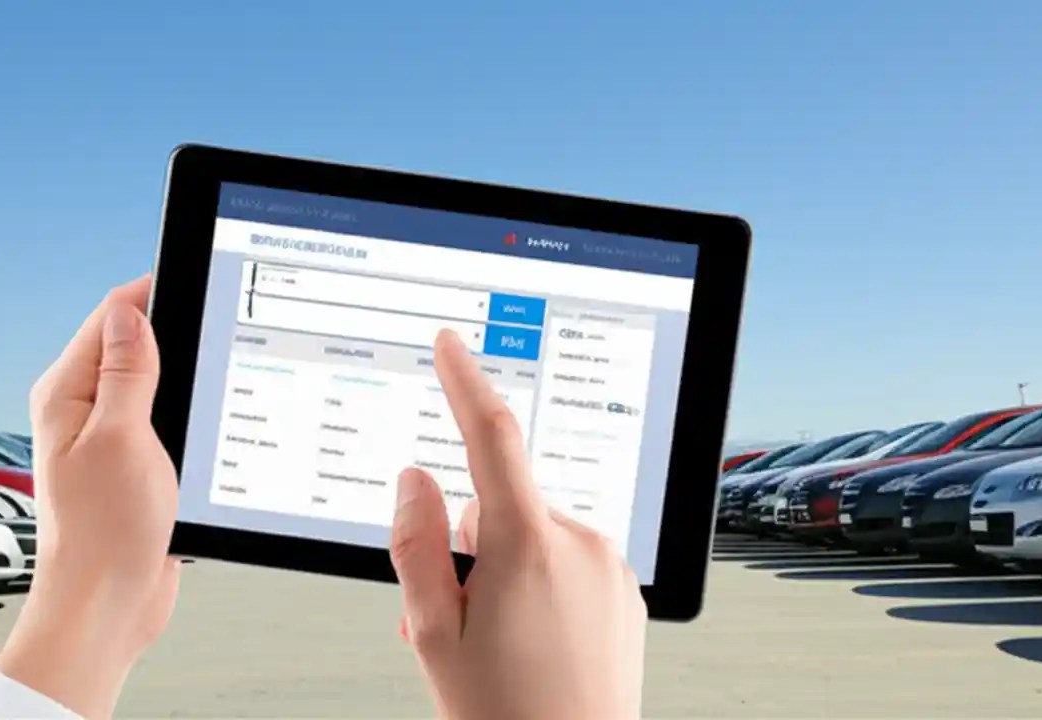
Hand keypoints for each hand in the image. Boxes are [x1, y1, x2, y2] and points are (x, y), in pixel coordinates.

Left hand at [0, 276, 180, 718]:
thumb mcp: (121, 438)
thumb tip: (134, 314)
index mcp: (69, 391)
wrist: (111, 600)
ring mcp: (114, 434)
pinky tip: (214, 419)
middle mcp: (87, 407)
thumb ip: (129, 373)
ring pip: (160, 380)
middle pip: (139, 342)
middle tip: (221, 333)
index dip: (157, 292)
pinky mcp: (140, 460)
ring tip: (220, 376)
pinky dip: (193, 411)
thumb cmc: (104, 532)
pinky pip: (170, 416)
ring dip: (189, 376)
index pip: (114, 315)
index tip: (200, 281)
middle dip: (180, 333)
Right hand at [390, 330, 646, 719]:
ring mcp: (609, 566)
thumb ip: (416, 545)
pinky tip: (536, 641)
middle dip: (470, 542)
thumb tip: (416, 480)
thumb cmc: (502, 716)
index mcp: (526, 545)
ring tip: (499, 639)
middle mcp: (579, 542)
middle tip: (457, 615)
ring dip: (507, 565)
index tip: (450, 343)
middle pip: (502, 503)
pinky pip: (569, 560)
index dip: (464, 382)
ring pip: (534, 533)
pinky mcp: (625, 590)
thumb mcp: (432, 633)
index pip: (491, 437)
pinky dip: (543, 583)